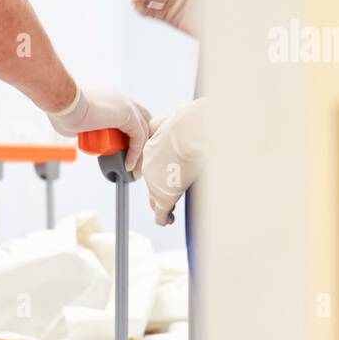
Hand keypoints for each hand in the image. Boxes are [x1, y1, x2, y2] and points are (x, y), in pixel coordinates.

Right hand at [48, 85, 151, 173]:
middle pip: (143, 122)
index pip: (131, 115)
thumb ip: (81, 127)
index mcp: (111, 99)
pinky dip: (136, 153)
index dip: (132, 133)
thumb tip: (80, 133)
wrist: (64, 106)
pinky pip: (138, 137)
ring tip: (134, 170)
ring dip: (140, 153)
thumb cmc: (62, 113)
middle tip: (135, 161)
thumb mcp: (76, 123)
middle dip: (141, 142)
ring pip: (143, 132)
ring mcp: (126, 105)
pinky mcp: (128, 114)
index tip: (126, 151)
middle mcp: (122, 99)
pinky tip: (129, 166)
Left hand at [142, 98, 205, 225]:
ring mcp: (155, 183)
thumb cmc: (186, 123)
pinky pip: (161, 213)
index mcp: (148, 150)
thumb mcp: (168, 119)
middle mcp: (148, 168)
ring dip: (162, 206)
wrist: (191, 132)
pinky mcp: (165, 196)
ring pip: (155, 200)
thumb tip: (163, 126)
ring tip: (168, 213)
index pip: (148, 167)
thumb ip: (161, 125)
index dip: (156, 173)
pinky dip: (163, 218)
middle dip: (157, 192)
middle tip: (165, 199)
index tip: (164, 175)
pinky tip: (167, 220)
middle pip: (149, 185)